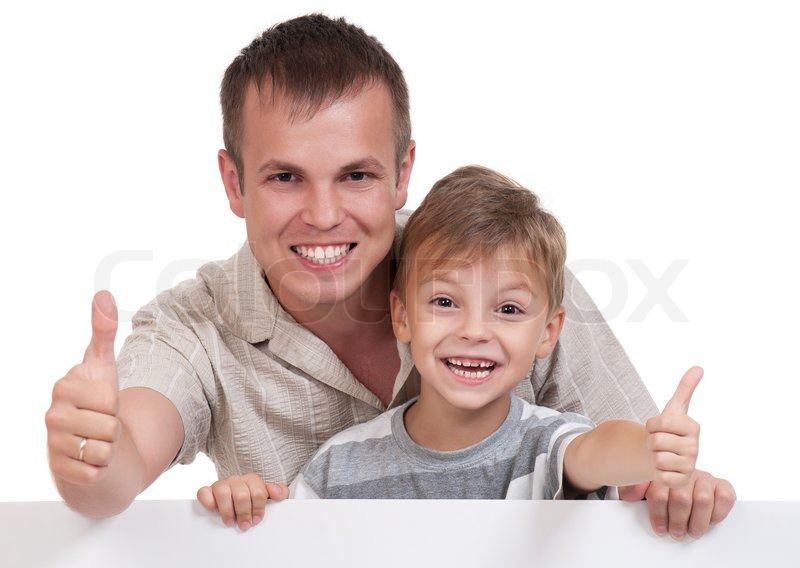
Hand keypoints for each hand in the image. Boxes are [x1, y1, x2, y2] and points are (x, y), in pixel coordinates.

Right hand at [46, 291, 121, 484]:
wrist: (90, 442)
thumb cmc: (97, 401)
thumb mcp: (103, 364)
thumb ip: (103, 331)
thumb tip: (103, 294)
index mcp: (63, 387)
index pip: (109, 397)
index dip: (115, 402)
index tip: (103, 401)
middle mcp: (52, 415)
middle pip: (109, 425)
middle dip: (115, 427)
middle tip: (102, 423)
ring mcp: (53, 445)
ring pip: (104, 450)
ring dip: (109, 447)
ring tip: (97, 439)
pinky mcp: (61, 472)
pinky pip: (97, 471)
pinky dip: (101, 468)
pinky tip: (90, 459)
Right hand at [197, 473, 288, 530]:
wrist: (233, 495)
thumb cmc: (250, 498)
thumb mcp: (266, 496)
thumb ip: (278, 493)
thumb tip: (280, 493)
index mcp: (252, 480)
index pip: (258, 492)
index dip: (259, 508)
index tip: (257, 519)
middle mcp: (236, 480)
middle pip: (242, 495)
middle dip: (244, 513)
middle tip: (245, 525)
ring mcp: (221, 485)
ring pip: (223, 492)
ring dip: (227, 511)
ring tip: (230, 522)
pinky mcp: (207, 491)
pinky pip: (204, 492)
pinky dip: (208, 502)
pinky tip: (214, 510)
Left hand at [619, 470, 735, 538]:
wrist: (677, 470)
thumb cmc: (661, 484)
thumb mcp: (643, 485)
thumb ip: (633, 488)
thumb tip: (629, 496)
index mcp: (663, 470)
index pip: (659, 492)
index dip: (659, 515)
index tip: (660, 529)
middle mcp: (684, 472)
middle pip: (681, 498)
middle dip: (678, 521)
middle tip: (676, 533)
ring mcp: (704, 478)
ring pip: (703, 500)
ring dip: (697, 521)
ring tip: (692, 532)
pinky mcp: (721, 485)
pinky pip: (724, 497)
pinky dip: (718, 513)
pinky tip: (710, 520)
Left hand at [645, 366, 701, 487]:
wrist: (662, 453)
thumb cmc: (667, 430)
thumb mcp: (674, 408)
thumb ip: (685, 388)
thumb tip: (698, 367)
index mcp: (693, 427)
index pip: (659, 422)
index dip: (651, 424)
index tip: (658, 426)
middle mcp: (695, 447)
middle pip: (656, 441)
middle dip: (650, 441)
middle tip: (657, 442)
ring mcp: (690, 466)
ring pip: (656, 458)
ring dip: (652, 456)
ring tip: (659, 454)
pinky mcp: (681, 482)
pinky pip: (660, 476)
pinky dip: (656, 473)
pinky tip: (663, 469)